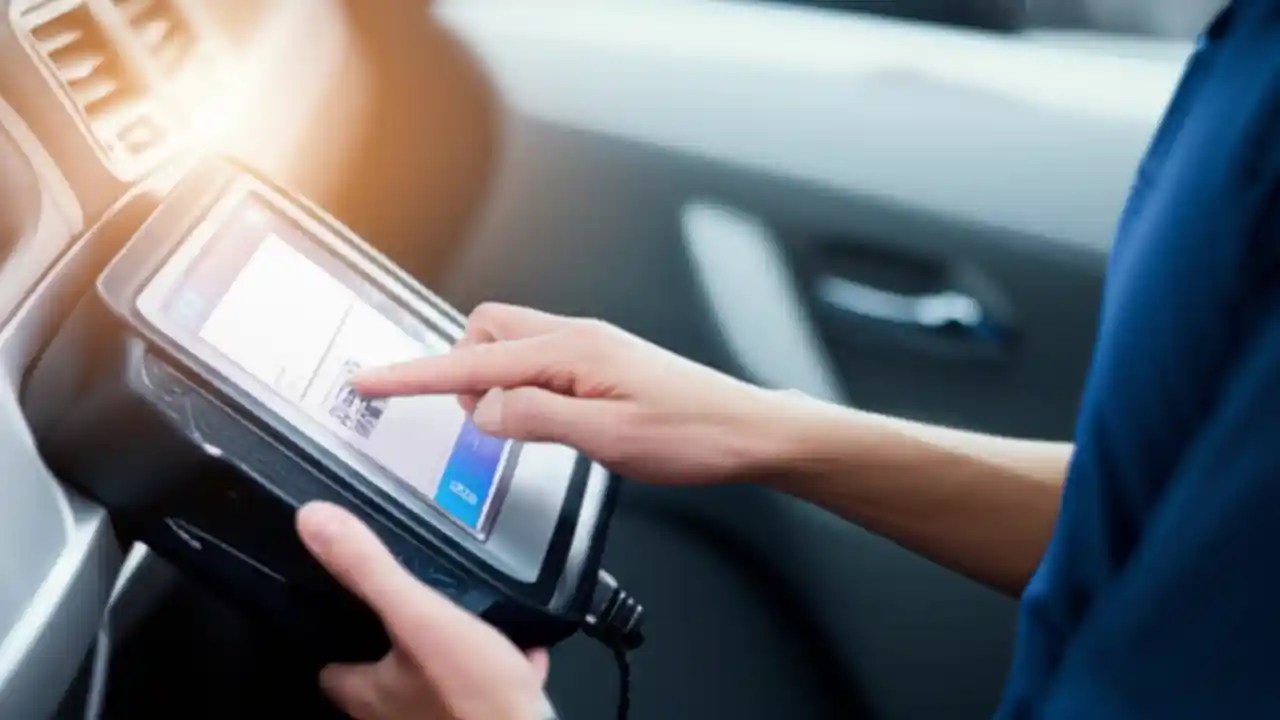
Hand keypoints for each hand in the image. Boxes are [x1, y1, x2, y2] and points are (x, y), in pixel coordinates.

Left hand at [296, 502, 553, 719]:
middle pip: (385, 677)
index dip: (335, 643)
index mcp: (373, 691)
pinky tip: (519, 649)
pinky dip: (498, 670)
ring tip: (465, 621)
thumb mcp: (419, 617)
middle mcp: (398, 714)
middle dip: (398, 645)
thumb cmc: (470, 693)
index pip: (333, 670)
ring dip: (450, 656)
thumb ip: (370, 570)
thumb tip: (314, 520)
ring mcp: (442, 719)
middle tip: (412, 607)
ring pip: (436, 683)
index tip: (344, 610)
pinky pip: (487, 692)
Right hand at [353, 303, 784, 485]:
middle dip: (462, 371)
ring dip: (495, 385)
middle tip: (482, 424)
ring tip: (521, 430)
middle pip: (485, 333)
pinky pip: (537, 364)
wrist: (745, 431)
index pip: (475, 363)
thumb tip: (484, 410)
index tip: (372, 381)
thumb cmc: (692, 434)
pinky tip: (545, 423)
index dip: (416, 376)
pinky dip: (522, 390)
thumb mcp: (608, 440)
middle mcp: (576, 338)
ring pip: (510, 348)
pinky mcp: (599, 363)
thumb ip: (537, 420)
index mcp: (572, 352)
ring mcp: (589, 348)